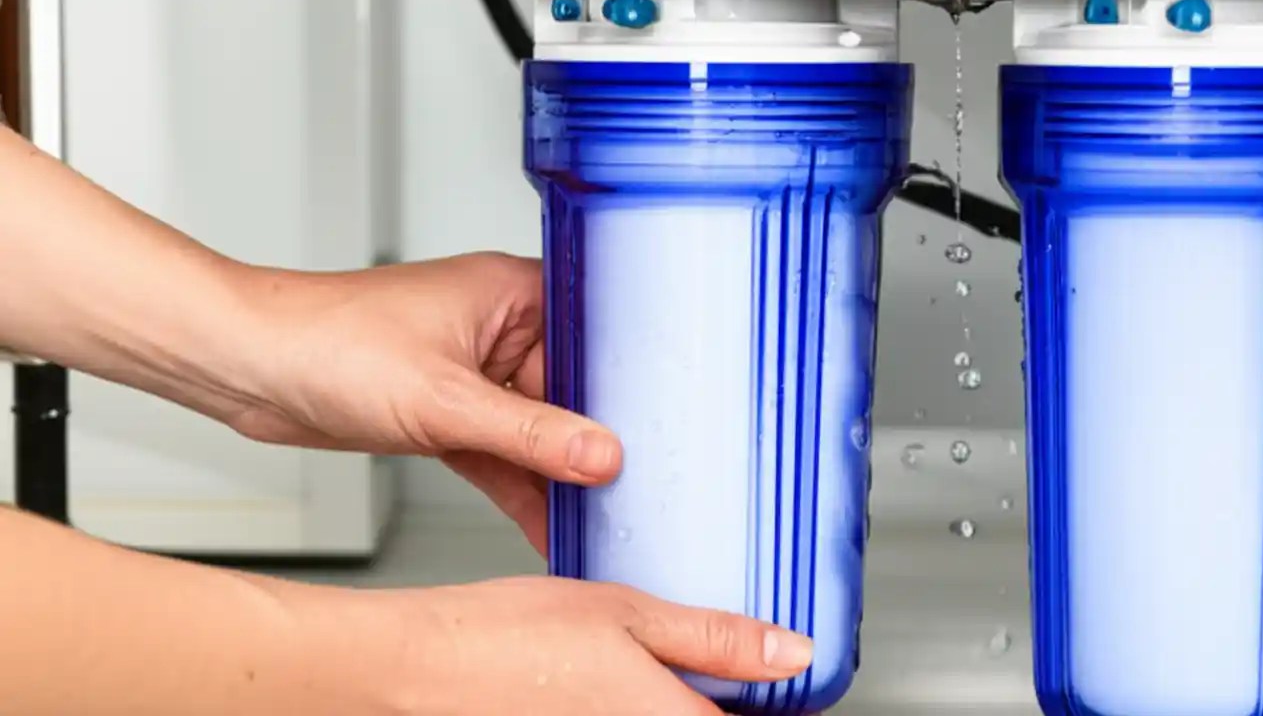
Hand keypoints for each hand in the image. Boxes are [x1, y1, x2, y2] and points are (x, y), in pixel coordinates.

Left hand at [228, 253, 620, 553]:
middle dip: (594, 440)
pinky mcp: (443, 413)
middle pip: (569, 391)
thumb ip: (529, 434)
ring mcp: (470, 374)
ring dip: (555, 472)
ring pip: (534, 429)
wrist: (246, 366)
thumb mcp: (443, 398)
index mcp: (509, 293)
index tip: (660, 426)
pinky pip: (498, 453)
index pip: (593, 335)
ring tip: (598, 516)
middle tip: (634, 489)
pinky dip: (517, 486)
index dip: (629, 381)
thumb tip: (600, 454)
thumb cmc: (326, 340)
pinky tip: (546, 523)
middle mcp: (496, 330)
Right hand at [350, 576, 814, 714]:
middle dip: (722, 703)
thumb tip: (789, 652)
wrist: (416, 672)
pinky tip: (608, 687)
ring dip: (675, 704)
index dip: (779, 706)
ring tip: (653, 672)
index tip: (783, 685)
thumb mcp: (624, 613)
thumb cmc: (503, 640)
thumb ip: (713, 637)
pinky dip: (635, 710)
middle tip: (721, 673)